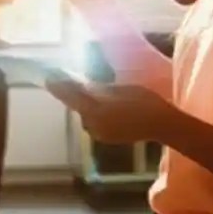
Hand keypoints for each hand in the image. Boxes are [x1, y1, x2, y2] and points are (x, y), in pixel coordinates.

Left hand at [45, 78, 179, 143]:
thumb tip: (76, 83)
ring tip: (94, 91)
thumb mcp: (119, 89)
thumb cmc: (144, 102)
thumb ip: (96, 88)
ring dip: (87, 103)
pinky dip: (97, 112)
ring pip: (87, 114)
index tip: (49, 75)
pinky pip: (96, 121)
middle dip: (75, 94)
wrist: (163, 125)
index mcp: (95, 112)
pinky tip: (107, 105)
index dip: (59, 85)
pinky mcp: (108, 138)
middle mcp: (93, 125)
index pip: (70, 97)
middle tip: (75, 79)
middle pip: (78, 106)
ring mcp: (101, 134)